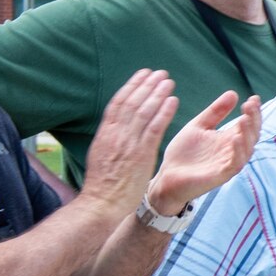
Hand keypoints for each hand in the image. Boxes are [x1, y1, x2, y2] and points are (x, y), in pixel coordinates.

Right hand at [76, 70, 178, 213]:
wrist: (102, 203)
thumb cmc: (103, 185)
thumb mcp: (102, 155)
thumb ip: (111, 140)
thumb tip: (117, 127)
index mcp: (104, 134)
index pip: (117, 104)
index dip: (131, 87)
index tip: (142, 75)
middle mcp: (115, 134)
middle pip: (131, 102)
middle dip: (146, 85)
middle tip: (159, 72)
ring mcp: (128, 143)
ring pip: (143, 111)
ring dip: (157, 94)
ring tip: (168, 81)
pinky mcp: (141, 153)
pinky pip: (154, 128)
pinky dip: (164, 112)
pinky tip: (173, 101)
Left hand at [148, 89, 257, 214]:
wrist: (166, 176)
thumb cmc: (183, 154)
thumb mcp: (198, 127)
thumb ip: (215, 112)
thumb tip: (233, 93)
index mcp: (229, 140)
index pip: (248, 124)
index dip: (253, 112)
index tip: (254, 98)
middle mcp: (233, 151)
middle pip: (252, 135)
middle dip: (253, 120)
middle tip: (250, 105)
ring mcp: (228, 163)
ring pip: (247, 149)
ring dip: (248, 134)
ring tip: (245, 119)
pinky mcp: (221, 175)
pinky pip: (235, 163)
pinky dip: (238, 151)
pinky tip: (236, 138)